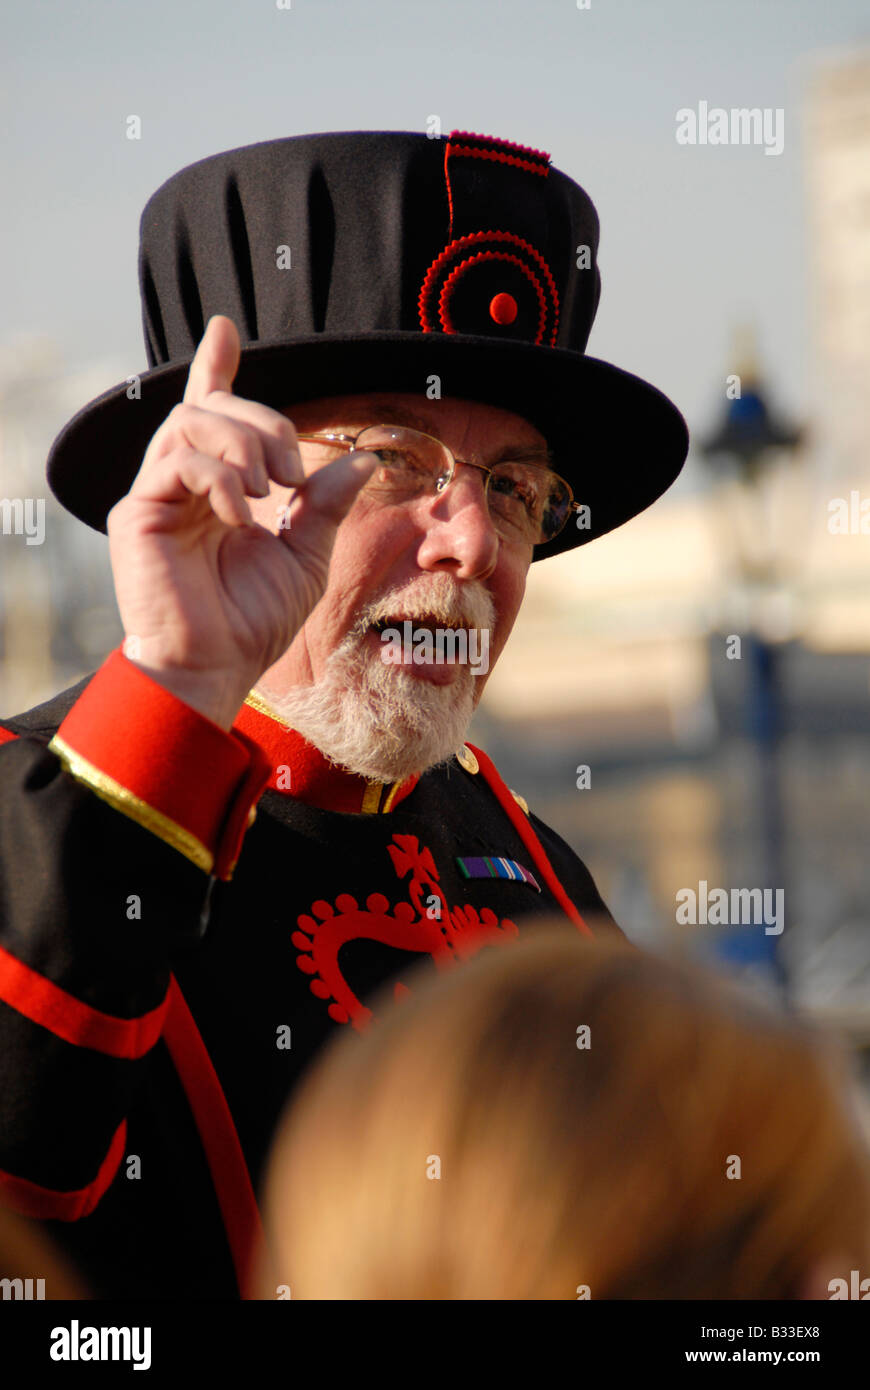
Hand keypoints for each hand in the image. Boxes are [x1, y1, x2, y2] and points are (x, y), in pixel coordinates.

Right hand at [106, 315, 376, 728]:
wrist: (217, 667)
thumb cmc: (254, 621)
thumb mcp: (306, 554)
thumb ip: (324, 504)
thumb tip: (361, 458)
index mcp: (217, 489)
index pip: (211, 414)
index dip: (215, 368)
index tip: (224, 329)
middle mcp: (182, 485)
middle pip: (212, 408)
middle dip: (262, 423)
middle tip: (293, 474)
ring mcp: (156, 496)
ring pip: (190, 422)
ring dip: (242, 443)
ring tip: (270, 490)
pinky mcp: (138, 513)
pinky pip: (176, 461)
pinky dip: (217, 477)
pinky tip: (240, 512)